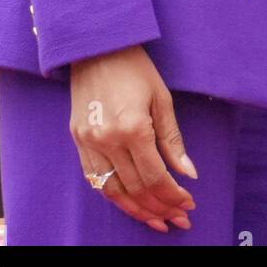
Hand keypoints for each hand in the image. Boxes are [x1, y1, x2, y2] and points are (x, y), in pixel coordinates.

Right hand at [70, 45, 197, 232]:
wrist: (96, 46)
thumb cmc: (135, 67)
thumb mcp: (162, 98)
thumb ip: (173, 139)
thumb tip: (188, 173)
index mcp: (133, 128)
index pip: (156, 176)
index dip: (173, 195)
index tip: (188, 205)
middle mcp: (108, 140)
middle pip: (136, 188)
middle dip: (160, 208)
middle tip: (179, 219)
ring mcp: (89, 142)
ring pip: (113, 191)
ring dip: (137, 210)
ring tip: (157, 220)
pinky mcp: (77, 140)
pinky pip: (95, 179)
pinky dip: (113, 196)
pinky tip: (130, 203)